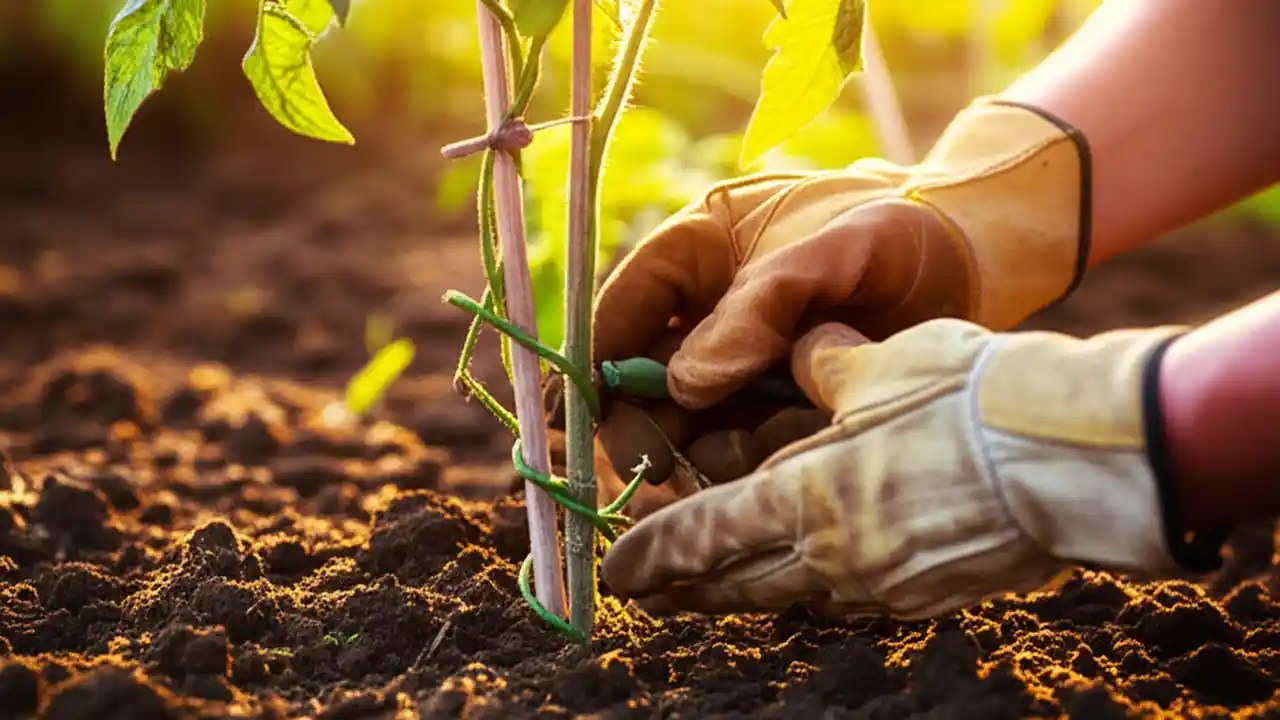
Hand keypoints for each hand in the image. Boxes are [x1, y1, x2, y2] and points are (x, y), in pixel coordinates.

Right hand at [593, 98, 1090, 491]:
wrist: (970, 260)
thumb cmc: (893, 229)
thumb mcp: (829, 251)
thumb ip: (759, 306)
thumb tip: (685, 385)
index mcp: (693, 256)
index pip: (622, 314)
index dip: (601, 371)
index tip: (600, 424)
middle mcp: (703, 317)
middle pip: (643, 385)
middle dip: (647, 432)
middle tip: (663, 477)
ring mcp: (739, 367)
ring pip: (689, 427)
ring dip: (700, 458)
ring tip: (735, 469)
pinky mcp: (774, 409)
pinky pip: (742, 447)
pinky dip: (751, 467)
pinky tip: (781, 467)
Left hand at [602, 319, 1187, 618]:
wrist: (1071, 459)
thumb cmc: (966, 403)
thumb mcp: (879, 367)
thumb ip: (824, 366)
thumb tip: (805, 349)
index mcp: (805, 499)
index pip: (705, 536)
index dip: (655, 557)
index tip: (617, 572)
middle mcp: (833, 556)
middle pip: (740, 586)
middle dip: (689, 593)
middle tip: (651, 598)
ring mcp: (883, 586)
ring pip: (796, 597)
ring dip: (752, 593)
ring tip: (723, 593)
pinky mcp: (929, 596)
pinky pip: (855, 599)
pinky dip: (822, 589)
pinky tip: (821, 581)